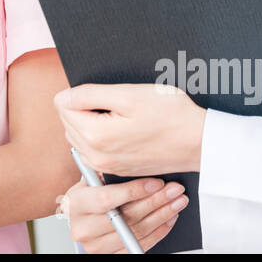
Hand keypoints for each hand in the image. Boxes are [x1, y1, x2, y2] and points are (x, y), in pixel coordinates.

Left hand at [54, 83, 206, 176]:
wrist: (199, 143)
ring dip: (91, 121)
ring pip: (78, 134)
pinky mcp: (115, 169)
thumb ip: (88, 94)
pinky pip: (93, 147)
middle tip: (117, 104)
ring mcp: (105, 166)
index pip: (62, 104)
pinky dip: (100, 135)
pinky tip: (124, 129)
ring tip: (122, 116)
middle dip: (84, 107)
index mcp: (94, 136)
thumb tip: (62, 96)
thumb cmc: (171, 114)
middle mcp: (95, 156)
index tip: (106, 94)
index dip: (81, 92)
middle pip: (67, 120)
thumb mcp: (128, 94)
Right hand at [58, 176, 185, 252]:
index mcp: (76, 205)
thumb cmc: (86, 198)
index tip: (157, 183)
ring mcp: (97, 246)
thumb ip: (107, 173)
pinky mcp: (110, 256)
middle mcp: (84, 229)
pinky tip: (169, 218)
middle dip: (155, 201)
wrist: (78, 221)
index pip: (107, 198)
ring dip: (162, 216)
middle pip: (127, 217)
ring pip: (137, 232)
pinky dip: (159, 231)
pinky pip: (141, 245)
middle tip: (174, 190)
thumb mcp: (88, 181)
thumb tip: (137, 165)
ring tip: (177, 202)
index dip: (134, 190)